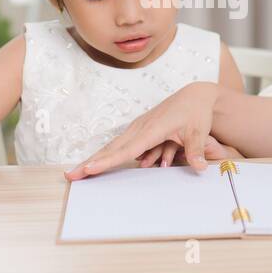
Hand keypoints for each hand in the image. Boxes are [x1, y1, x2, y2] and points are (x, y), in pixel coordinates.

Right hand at [66, 81, 220, 178]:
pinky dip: (103, 155)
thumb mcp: (198, 131)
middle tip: (71, 176)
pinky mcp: (138, 130)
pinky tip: (93, 165)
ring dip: (93, 159)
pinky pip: (118, 145)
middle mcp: (139, 128)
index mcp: (151, 129)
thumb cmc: (196, 113)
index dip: (107, 161)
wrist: (194, 96)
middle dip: (90, 163)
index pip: (126, 150)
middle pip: (110, 149)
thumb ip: (196, 150)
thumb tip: (201, 168)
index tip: (89, 169)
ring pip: (111, 146)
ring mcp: (137, 128)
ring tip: (75, 173)